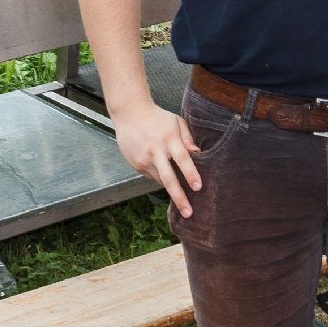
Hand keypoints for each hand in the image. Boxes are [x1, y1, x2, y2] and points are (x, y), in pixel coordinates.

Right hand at [112, 102, 202, 217]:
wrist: (129, 114)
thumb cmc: (158, 118)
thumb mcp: (176, 122)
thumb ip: (188, 139)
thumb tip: (198, 155)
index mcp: (169, 138)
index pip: (182, 158)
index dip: (190, 173)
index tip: (198, 187)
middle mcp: (155, 150)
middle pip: (169, 178)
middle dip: (179, 197)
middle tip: (188, 213)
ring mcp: (144, 159)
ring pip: (161, 180)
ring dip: (171, 187)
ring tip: (180, 194)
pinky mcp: (136, 164)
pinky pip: (152, 176)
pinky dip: (159, 176)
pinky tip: (160, 167)